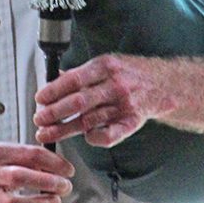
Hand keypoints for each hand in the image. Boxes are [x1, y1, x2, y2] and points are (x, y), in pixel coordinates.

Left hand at [33, 53, 177, 148]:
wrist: (164, 84)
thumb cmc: (131, 73)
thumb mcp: (106, 64)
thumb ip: (81, 73)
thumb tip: (55, 78)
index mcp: (106, 66)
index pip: (74, 79)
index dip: (54, 91)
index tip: (39, 99)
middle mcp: (115, 85)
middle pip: (79, 101)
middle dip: (55, 112)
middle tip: (39, 119)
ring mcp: (124, 104)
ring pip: (89, 120)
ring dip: (65, 129)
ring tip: (47, 133)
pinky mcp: (132, 121)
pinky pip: (109, 135)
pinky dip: (94, 138)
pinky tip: (84, 137)